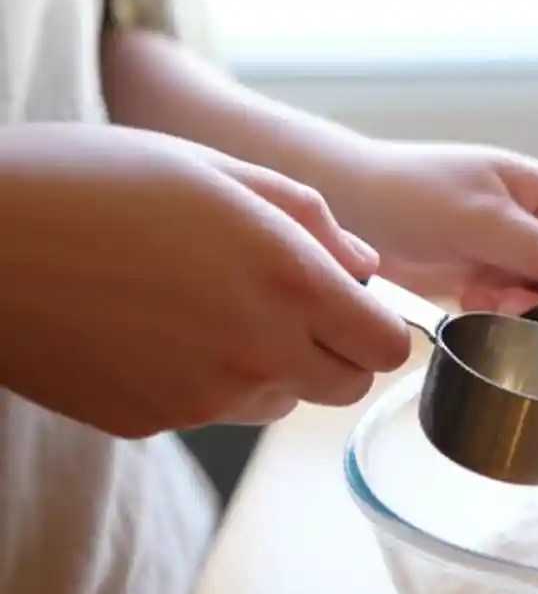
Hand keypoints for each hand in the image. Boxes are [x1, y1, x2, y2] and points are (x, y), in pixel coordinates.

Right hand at [0, 124, 409, 437]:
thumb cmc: (93, 183)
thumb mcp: (216, 170)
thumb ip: (309, 221)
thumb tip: (362, 267)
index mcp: (288, 282)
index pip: (388, 348)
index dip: (377, 326)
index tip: (352, 304)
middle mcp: (258, 351)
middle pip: (346, 386)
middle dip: (334, 350)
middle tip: (286, 303)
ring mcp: (205, 398)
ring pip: (280, 400)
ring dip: (269, 366)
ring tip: (202, 307)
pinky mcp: (153, 423)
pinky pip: (212, 411)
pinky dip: (203, 380)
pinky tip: (153, 331)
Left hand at [340, 142, 537, 313]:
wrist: (348, 205)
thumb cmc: (410, 193)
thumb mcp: (479, 218)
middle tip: (506, 301)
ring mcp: (517, 257)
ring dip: (521, 313)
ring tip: (482, 299)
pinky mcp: (491, 282)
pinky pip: (517, 312)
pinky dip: (499, 317)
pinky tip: (470, 303)